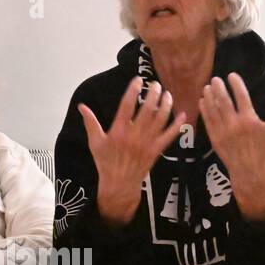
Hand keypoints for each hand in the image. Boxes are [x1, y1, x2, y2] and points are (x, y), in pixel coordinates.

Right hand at [79, 78, 185, 225]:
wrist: (119, 184)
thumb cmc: (105, 162)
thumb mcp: (95, 142)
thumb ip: (90, 122)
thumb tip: (81, 106)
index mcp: (118, 131)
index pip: (127, 106)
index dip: (133, 91)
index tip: (138, 80)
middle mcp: (134, 135)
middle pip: (148, 109)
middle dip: (153, 94)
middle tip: (155, 84)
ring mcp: (147, 142)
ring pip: (160, 119)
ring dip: (166, 105)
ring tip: (167, 94)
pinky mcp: (156, 150)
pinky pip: (169, 135)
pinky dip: (177, 125)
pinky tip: (182, 114)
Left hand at [199, 74, 264, 220]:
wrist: (249, 171)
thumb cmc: (263, 150)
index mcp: (249, 120)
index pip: (241, 96)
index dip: (236, 84)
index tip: (232, 75)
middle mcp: (234, 124)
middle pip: (224, 101)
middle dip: (218, 88)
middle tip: (215, 79)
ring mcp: (223, 131)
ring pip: (213, 110)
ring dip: (209, 97)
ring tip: (207, 87)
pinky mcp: (215, 138)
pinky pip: (208, 121)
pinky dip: (204, 110)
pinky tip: (202, 101)